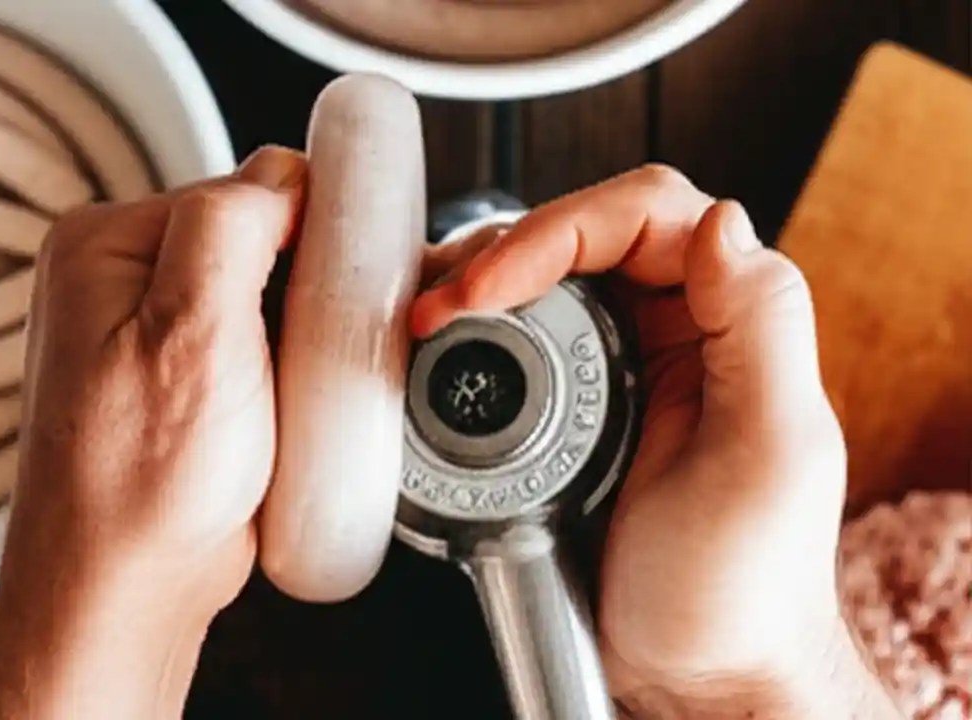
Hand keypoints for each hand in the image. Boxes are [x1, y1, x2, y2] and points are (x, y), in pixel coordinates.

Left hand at [0, 146, 306, 719]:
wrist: (122, 593)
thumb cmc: (139, 485)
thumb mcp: (190, 333)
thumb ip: (230, 229)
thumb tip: (280, 172)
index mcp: (104, 245)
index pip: (239, 190)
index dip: (307, 231)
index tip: (339, 284)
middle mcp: (117, 278)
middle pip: (256, 240)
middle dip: (307, 286)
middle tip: (322, 348)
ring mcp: (148, 330)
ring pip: (265, 296)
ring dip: (304, 332)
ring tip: (302, 388)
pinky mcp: (181, 378)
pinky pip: (257, 344)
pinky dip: (291, 366)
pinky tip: (293, 404)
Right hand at [412, 166, 899, 718]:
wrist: (695, 680)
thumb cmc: (740, 589)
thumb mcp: (768, 457)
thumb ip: (761, 325)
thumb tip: (720, 220)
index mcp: (730, 321)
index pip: (641, 217)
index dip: (553, 232)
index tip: (486, 289)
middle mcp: (674, 329)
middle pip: (575, 235)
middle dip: (495, 255)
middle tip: (433, 306)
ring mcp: (615, 370)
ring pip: (536, 284)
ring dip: (470, 290)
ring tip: (418, 325)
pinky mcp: (566, 415)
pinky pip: (510, 346)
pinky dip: (464, 341)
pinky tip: (430, 361)